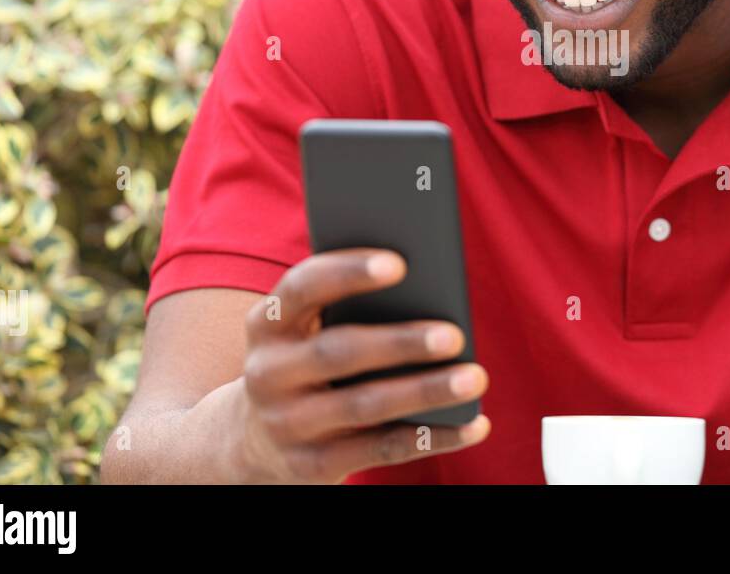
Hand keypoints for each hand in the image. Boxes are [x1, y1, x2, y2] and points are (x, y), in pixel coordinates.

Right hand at [233, 248, 489, 482]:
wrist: (253, 438)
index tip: (401, 264)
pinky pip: (382, 450)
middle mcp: (267, 373)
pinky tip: (474, 423)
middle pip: (339, 353)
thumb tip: (431, 287)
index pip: (302, 288)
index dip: (348, 273)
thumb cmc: (307, 356)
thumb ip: (346, 303)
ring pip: (365, 406)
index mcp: (267, 324)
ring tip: (475, 377)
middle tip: (455, 335)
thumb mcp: (306, 326)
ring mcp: (287, 424)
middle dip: (400, 343)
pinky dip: (433, 437)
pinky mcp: (312, 465)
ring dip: (425, 392)